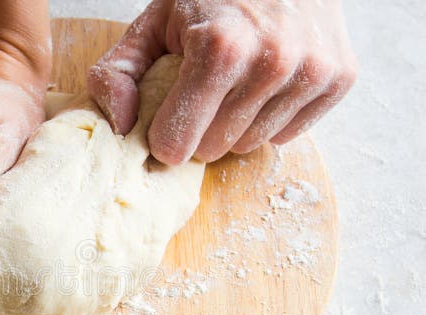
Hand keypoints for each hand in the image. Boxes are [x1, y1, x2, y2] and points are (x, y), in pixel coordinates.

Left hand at [88, 0, 357, 163]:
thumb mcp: (152, 23)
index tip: (164, 116)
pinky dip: (270, 118)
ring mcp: (312, 70)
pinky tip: (265, 83)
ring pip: (251, 145)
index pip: (176, 144)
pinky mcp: (340, 77)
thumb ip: (117, 73)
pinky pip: (287, 135)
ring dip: (234, 124)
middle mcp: (272, 61)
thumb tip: (121, 126)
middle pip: (212, 149)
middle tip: (201, 90)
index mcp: (219, 48)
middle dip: (199, 128)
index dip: (163, 134)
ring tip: (234, 81)